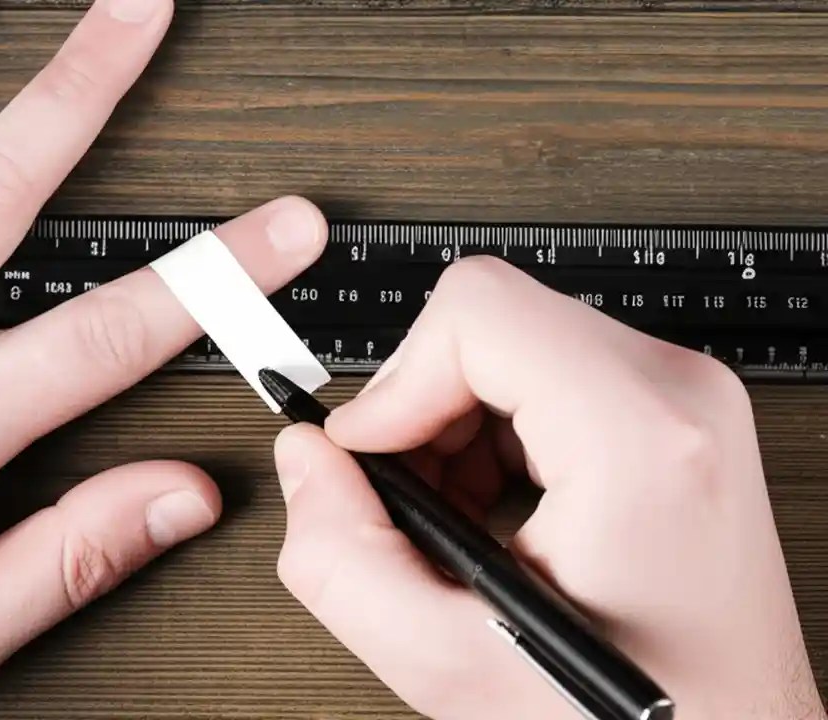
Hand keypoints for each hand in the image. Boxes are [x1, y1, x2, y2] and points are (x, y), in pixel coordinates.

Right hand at [272, 257, 824, 719]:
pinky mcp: (672, 415)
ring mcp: (683, 399)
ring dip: (451, 428)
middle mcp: (677, 393)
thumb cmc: (645, 717)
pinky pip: (545, 376)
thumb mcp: (453, 664)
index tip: (374, 453)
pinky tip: (491, 513)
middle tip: (410, 500)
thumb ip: (344, 559)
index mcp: (639, 435)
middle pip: (489, 321)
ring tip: (453, 519)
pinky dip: (492, 437)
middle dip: (420, 411)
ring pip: (509, 346)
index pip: (478, 309)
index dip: (396, 381)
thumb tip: (309, 462)